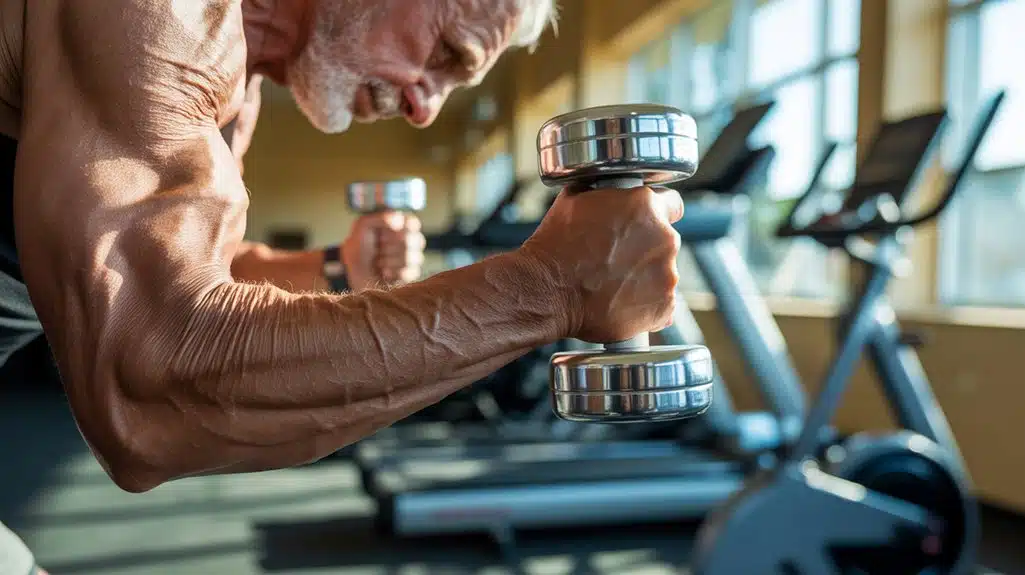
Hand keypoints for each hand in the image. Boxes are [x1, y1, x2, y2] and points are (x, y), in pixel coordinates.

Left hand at [341, 211, 425, 289]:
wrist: (353, 272)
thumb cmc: (358, 248)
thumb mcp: (363, 225)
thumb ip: (381, 217)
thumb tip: (399, 220)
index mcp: (398, 226)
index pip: (413, 222)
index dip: (406, 226)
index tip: (393, 228)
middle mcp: (407, 240)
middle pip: (417, 239)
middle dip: (393, 244)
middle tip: (379, 246)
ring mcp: (410, 258)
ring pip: (415, 257)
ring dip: (391, 260)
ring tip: (378, 261)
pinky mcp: (409, 274)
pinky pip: (412, 272)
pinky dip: (395, 273)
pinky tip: (384, 272)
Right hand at [519, 185, 683, 342]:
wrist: (548, 289)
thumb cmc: (556, 246)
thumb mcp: (575, 200)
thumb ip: (604, 193)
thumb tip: (605, 192)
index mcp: (647, 207)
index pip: (672, 204)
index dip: (657, 214)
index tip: (644, 226)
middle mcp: (665, 239)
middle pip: (666, 241)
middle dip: (646, 249)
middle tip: (617, 260)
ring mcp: (666, 275)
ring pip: (664, 273)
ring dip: (646, 277)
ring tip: (615, 284)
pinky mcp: (662, 307)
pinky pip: (662, 304)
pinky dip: (646, 305)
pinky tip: (621, 302)